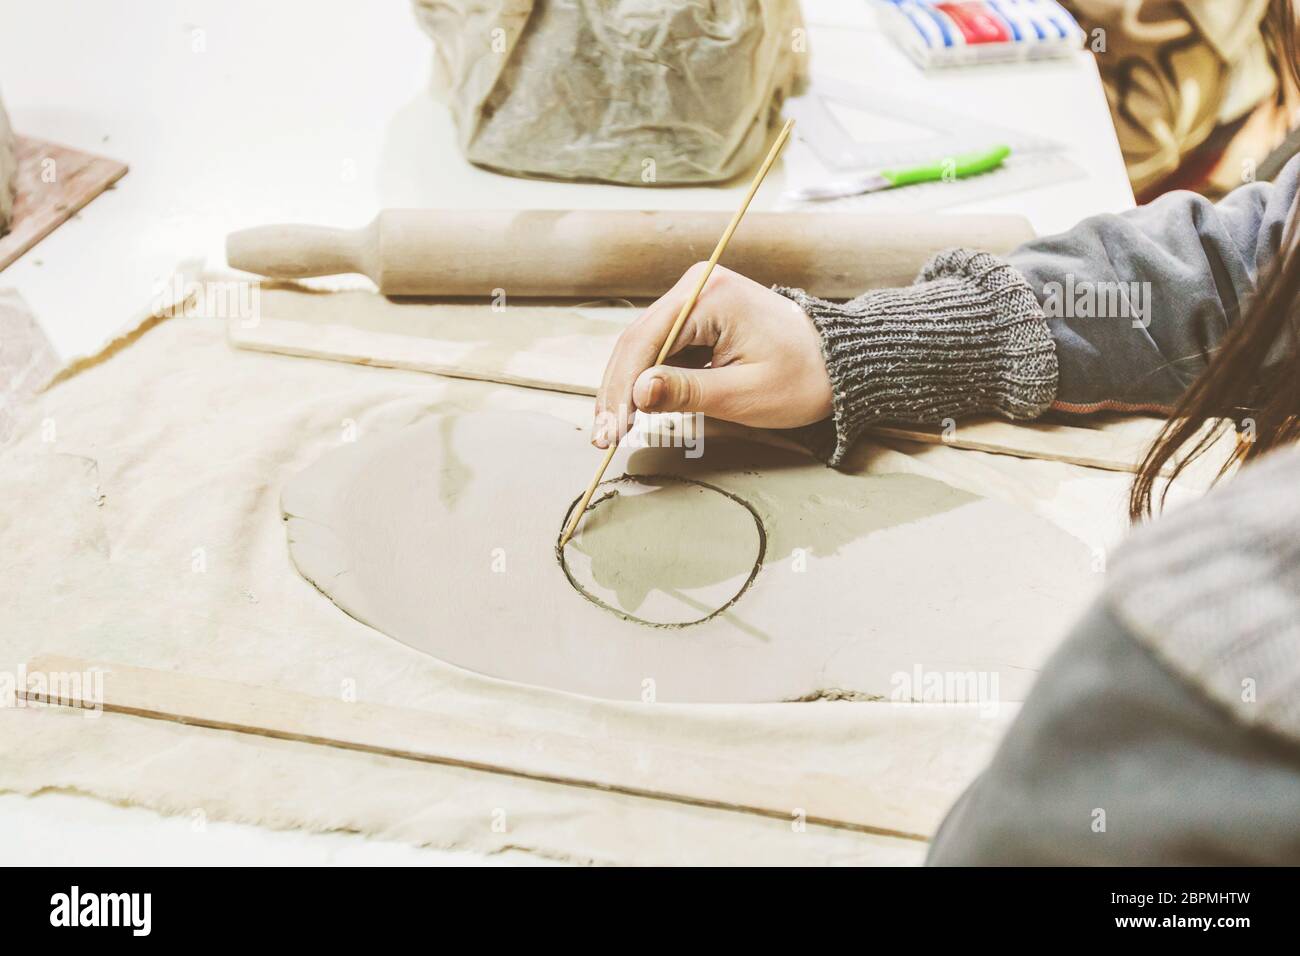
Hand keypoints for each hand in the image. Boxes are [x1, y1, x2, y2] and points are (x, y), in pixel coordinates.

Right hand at [592, 263, 833, 447]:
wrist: (834, 363)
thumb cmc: (800, 377)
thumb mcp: (743, 394)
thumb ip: (687, 392)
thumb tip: (637, 393)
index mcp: (709, 295)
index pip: (646, 342)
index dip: (622, 389)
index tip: (610, 430)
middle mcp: (696, 286)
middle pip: (637, 342)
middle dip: (618, 392)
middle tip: (603, 436)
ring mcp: (695, 299)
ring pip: (644, 347)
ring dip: (628, 388)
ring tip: (614, 429)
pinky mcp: (697, 316)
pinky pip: (662, 348)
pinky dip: (648, 381)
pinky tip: (636, 411)